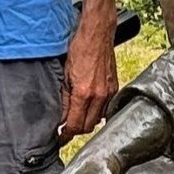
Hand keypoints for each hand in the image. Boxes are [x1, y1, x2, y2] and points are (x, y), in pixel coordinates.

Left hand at [60, 17, 118, 139]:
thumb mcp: (64, 75)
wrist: (97, 34)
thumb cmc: (79, 49)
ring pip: (97, 119)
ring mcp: (109, 93)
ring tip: (76, 117)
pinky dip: (96, 112)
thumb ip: (62, 99)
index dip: (66, 135)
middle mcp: (99, 96)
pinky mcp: (115, 88)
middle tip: (65, 129)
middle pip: (88, 127)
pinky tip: (88, 106)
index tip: (60, 138)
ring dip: (86, 121)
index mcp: (83, 93)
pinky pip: (105, 108)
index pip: (75, 125)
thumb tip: (59, 118)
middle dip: (76, 130)